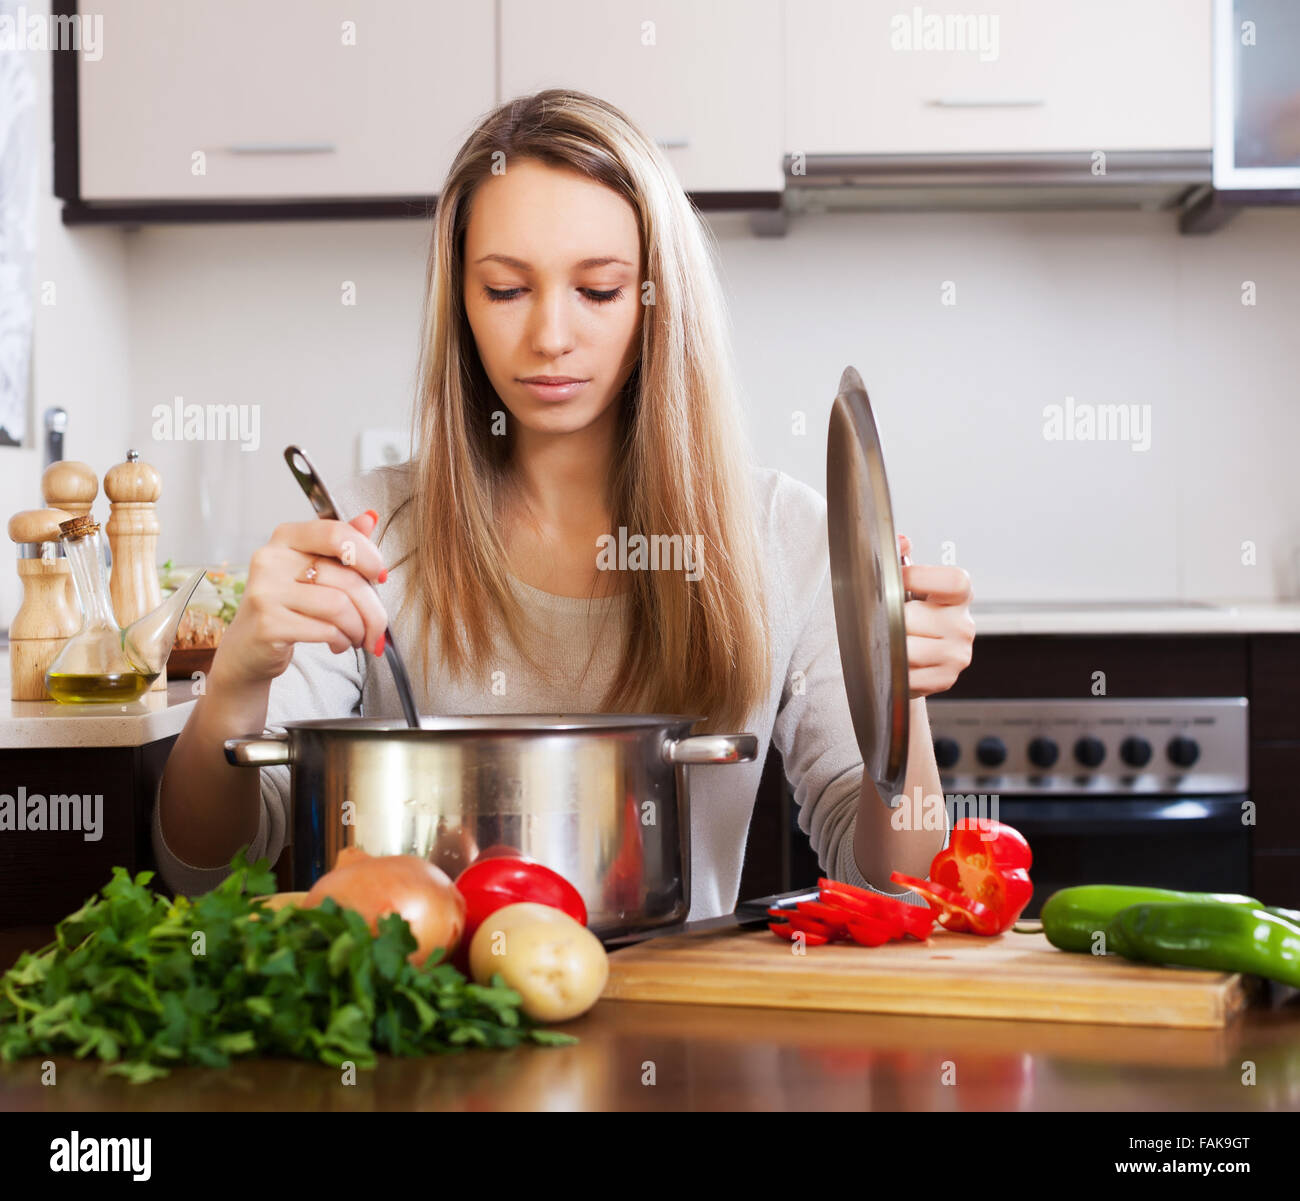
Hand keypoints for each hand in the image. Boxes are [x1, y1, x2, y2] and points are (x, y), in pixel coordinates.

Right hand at [211, 509, 389, 690]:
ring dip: (358, 628)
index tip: (380, 576)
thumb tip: (370, 517)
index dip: (368, 555)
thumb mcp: (312, 569)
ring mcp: (266, 592)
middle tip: (376, 626)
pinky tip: (337, 643)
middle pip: (345, 577)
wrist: (248, 646)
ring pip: (339, 606)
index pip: (335, 533)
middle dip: (372, 608)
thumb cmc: (288, 604)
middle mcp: (271, 560)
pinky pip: (325, 630)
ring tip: (356, 636)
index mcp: (286, 538)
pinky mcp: (268, 625)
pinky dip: (342, 640)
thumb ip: (341, 544)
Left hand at [897, 533, 973, 697]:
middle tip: (888, 622)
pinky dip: (893, 671)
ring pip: (907, 649)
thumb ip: (903, 559)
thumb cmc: (912, 618)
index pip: (954, 581)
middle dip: (892, 620)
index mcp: (959, 597)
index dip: (921, 576)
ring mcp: (958, 655)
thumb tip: (901, 541)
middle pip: (913, 617)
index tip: (899, 578)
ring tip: (891, 643)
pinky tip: (896, 664)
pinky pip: (906, 675)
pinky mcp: (945, 679)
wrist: (916, 663)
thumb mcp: (910, 587)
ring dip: (890, 646)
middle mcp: (964, 625)